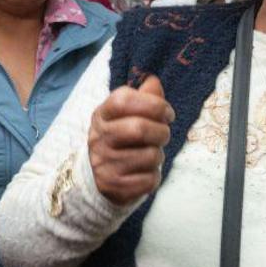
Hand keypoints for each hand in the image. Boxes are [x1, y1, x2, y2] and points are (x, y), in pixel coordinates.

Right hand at [88, 75, 174, 205]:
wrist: (99, 177)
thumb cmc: (121, 139)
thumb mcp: (126, 115)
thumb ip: (143, 97)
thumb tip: (153, 81)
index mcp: (101, 115)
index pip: (124, 100)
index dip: (153, 104)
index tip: (167, 113)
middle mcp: (98, 138)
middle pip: (139, 128)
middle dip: (161, 132)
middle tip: (163, 134)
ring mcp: (104, 163)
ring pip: (149, 156)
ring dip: (158, 156)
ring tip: (150, 155)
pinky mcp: (113, 185)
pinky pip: (149, 180)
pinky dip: (154, 176)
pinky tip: (144, 172)